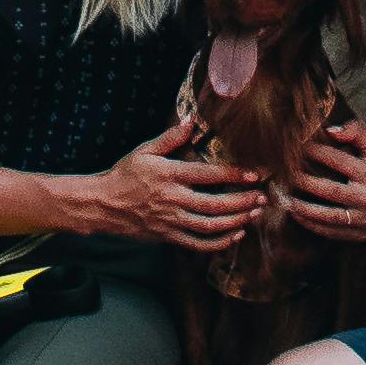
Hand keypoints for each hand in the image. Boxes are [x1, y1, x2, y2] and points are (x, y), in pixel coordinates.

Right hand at [96, 112, 260, 252]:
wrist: (102, 205)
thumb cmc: (124, 175)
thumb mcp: (145, 151)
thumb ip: (170, 137)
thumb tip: (192, 120)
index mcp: (169, 175)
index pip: (208, 175)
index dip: (234, 175)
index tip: (254, 174)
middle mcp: (173, 200)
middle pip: (215, 204)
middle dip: (243, 201)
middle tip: (263, 197)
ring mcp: (171, 221)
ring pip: (210, 226)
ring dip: (236, 222)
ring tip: (254, 214)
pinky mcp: (168, 236)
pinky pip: (198, 244)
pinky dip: (219, 243)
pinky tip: (235, 235)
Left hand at [294, 110, 365, 230]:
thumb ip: (356, 132)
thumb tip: (330, 131)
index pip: (338, 161)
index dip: (315, 152)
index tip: (296, 147)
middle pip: (329, 190)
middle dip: (302, 181)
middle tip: (281, 173)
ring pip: (328, 215)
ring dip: (301, 208)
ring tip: (282, 198)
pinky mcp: (361, 234)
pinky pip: (332, 232)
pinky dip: (312, 225)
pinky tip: (296, 215)